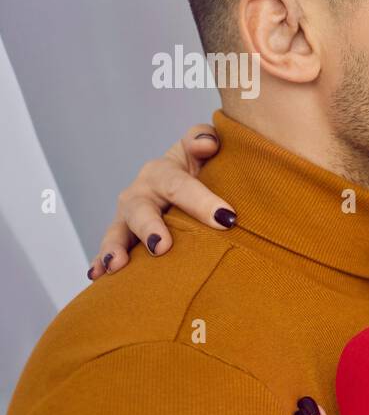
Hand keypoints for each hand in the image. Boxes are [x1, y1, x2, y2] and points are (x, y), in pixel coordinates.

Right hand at [89, 124, 233, 277]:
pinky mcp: (124, 236)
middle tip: (162, 247)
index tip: (226, 219)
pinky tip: (98, 275)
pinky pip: (110, 249)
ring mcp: (128, 216)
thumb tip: (206, 144)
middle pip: (141, 209)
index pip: (179, 185)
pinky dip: (102, 261)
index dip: (201, 201)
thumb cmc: (203, 166)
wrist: (189, 178)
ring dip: (115, 247)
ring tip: (117, 264)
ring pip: (118, 230)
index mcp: (163, 171)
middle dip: (149, 227)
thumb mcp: (205, 148)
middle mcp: (141, 192)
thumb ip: (204, 138)